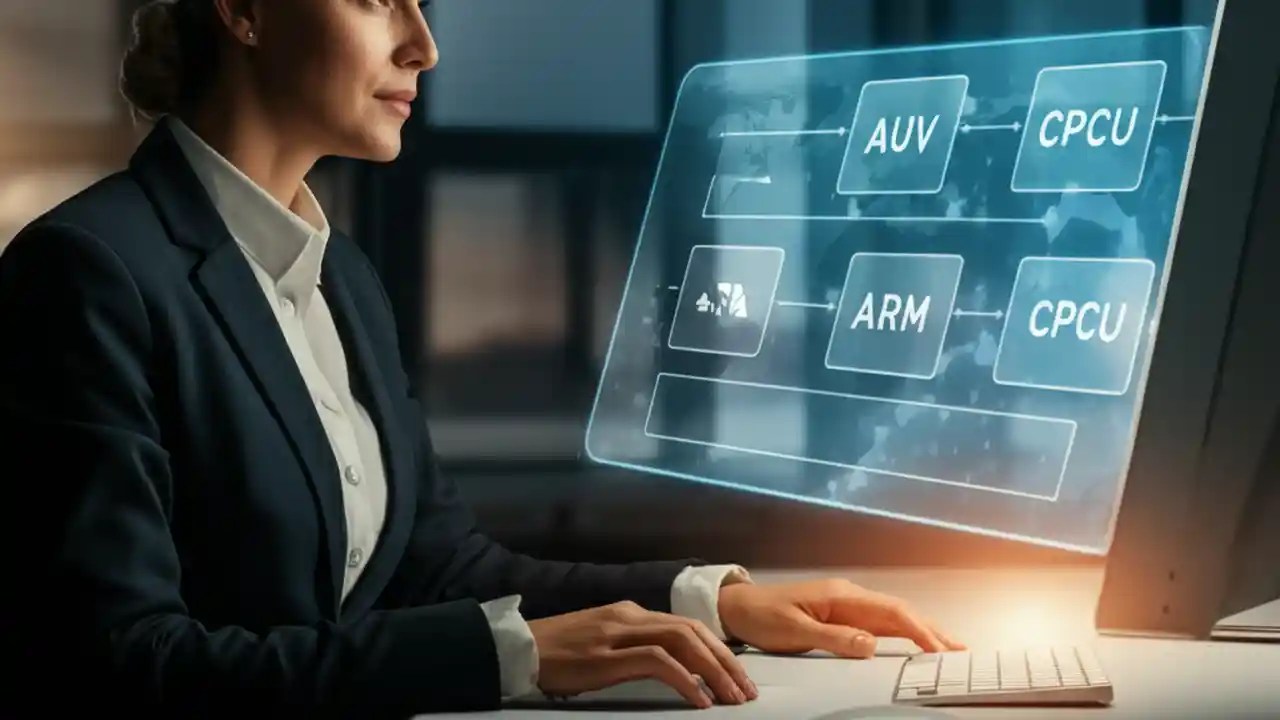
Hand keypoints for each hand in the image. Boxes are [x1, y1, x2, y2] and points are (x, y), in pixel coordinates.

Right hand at [528, 600, 757, 707]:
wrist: (518, 649)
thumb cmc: (556, 653)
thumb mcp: (600, 644)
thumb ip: (632, 646)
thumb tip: (671, 665)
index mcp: (630, 613)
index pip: (687, 625)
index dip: (718, 650)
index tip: (737, 677)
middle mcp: (629, 616)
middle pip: (693, 631)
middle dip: (725, 661)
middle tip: (746, 691)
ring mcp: (618, 633)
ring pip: (683, 642)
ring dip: (713, 672)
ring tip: (731, 698)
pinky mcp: (607, 656)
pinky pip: (658, 663)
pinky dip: (685, 680)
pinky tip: (699, 700)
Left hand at [718, 578, 965, 657]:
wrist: (738, 606)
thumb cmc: (763, 615)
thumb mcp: (794, 631)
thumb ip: (833, 637)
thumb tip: (871, 645)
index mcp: (842, 596)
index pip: (892, 611)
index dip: (919, 630)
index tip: (939, 649)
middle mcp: (850, 596)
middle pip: (900, 611)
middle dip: (931, 630)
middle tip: (960, 651)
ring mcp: (847, 605)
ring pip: (894, 618)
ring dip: (922, 632)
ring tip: (948, 649)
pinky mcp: (842, 616)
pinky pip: (879, 624)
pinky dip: (903, 634)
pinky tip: (914, 644)